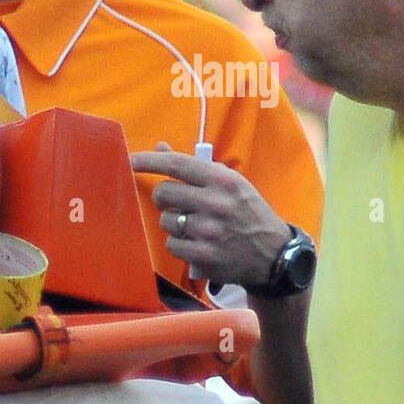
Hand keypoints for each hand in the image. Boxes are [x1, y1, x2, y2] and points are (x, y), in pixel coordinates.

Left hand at [130, 142, 290, 287]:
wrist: (274, 254)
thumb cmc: (248, 213)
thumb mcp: (231, 184)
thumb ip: (195, 167)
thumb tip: (160, 148)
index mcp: (223, 181)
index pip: (176, 165)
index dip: (148, 161)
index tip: (129, 159)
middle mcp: (216, 204)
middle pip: (163, 193)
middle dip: (163, 197)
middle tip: (177, 203)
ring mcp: (210, 231)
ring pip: (165, 220)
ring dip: (172, 222)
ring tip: (193, 225)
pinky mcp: (204, 256)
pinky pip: (171, 244)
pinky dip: (179, 243)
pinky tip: (196, 243)